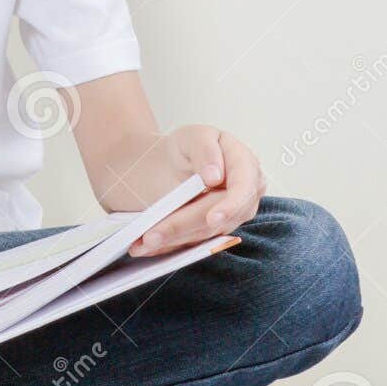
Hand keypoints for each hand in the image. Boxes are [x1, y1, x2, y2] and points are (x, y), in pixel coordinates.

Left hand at [130, 125, 264, 256]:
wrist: (174, 162)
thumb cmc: (187, 146)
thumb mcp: (193, 137)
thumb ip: (205, 150)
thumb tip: (215, 176)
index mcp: (245, 165)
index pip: (243, 189)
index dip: (230, 206)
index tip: (213, 218)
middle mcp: (245, 194)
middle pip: (219, 218)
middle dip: (183, 226)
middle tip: (151, 236)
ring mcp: (233, 215)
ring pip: (204, 234)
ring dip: (172, 241)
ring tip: (141, 244)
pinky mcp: (216, 230)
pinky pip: (194, 241)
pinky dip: (170, 245)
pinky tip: (146, 248)